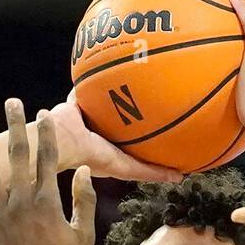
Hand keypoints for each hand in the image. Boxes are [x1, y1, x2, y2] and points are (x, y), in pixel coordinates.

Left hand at [0, 98, 97, 244]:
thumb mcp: (84, 238)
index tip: (42, 115)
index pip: (47, 159)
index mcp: (48, 203)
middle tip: (11, 102)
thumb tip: (83, 171)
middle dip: (14, 127)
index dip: (45, 134)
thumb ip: (84, 202)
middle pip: (17, 156)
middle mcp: (21, 203)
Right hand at [47, 91, 181, 182]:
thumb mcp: (128, 168)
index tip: (166, 128)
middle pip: (121, 121)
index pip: (133, 144)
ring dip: (117, 94)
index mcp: (110, 150)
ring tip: (134, 81)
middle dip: (134, 112)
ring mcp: (87, 118)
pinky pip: (87, 88)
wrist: (64, 140)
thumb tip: (180, 176)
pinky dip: (94, 79)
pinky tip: (108, 68)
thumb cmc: (93, 157)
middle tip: (153, 100)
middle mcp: (99, 134)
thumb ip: (151, 172)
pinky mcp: (76, 103)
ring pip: (106, 104)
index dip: (147, 137)